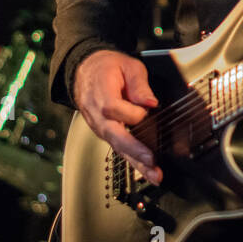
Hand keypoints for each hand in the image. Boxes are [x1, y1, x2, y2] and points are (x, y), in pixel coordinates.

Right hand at [73, 49, 162, 184]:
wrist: (87, 72)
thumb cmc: (108, 68)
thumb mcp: (127, 66)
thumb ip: (139, 84)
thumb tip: (150, 102)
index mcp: (101, 94)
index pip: (114, 108)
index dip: (133, 112)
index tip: (149, 108)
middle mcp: (98, 115)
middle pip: (114, 135)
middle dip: (134, 150)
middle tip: (151, 161)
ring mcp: (101, 127)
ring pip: (118, 147)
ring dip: (137, 163)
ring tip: (155, 175)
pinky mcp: (107, 134)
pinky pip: (120, 148)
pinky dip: (134, 161)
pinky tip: (148, 171)